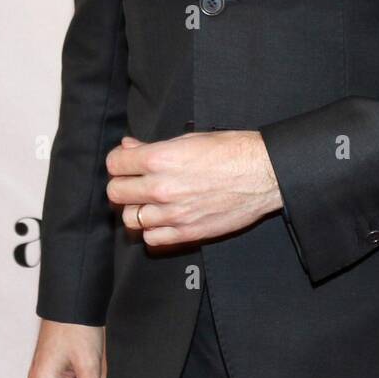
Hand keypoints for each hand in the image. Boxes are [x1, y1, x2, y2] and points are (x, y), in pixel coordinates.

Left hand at [105, 129, 282, 246]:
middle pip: (116, 192)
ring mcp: (172, 213)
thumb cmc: (231, 151)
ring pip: (130, 218)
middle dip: (124, 184)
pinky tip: (164, 217)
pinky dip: (153, 229)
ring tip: (151, 200)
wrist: (263, 174)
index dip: (120, 161)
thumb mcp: (190, 139)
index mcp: (160, 158)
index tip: (127, 163)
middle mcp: (161, 187)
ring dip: (137, 208)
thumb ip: (153, 147)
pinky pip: (151, 238)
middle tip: (137, 181)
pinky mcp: (186, 232)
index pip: (115, 164)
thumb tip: (129, 147)